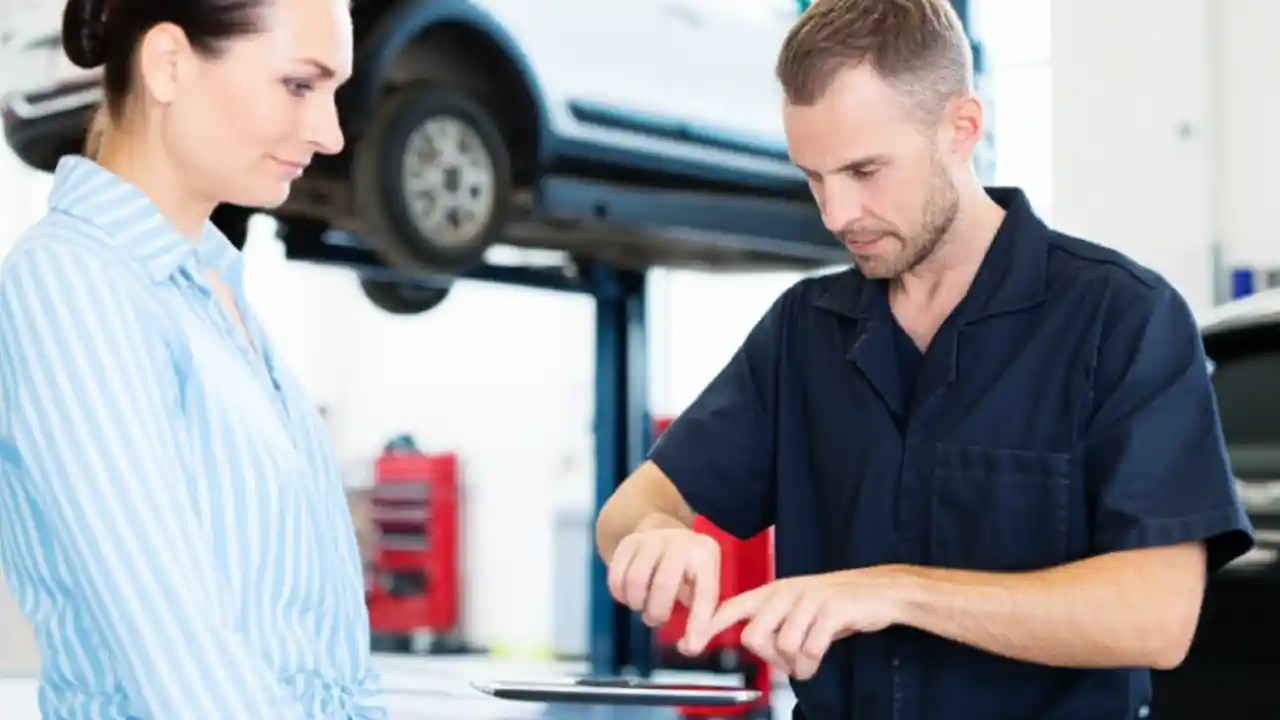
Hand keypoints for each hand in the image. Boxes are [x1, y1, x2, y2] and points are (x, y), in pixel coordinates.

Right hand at [606, 520, 720, 654]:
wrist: (665, 532)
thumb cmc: (690, 570)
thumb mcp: (705, 586)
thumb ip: (703, 619)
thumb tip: (690, 648)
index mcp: (705, 554)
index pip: (705, 595)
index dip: (697, 624)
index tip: (690, 648)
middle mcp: (680, 542)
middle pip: (664, 585)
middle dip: (657, 612)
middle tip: (656, 619)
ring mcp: (652, 539)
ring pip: (635, 580)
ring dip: (637, 603)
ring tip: (643, 605)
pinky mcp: (629, 542)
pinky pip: (616, 576)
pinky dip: (620, 595)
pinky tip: (629, 596)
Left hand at [696, 568, 906, 679]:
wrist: (881, 591)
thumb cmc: (836, 604)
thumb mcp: (798, 607)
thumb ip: (772, 621)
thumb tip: (754, 647)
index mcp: (773, 591)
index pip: (730, 607)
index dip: (707, 627)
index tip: (688, 645)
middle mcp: (786, 592)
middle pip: (754, 637)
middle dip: (770, 658)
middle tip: (789, 662)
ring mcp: (808, 599)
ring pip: (782, 646)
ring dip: (795, 665)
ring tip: (809, 660)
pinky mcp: (830, 611)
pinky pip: (809, 649)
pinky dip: (811, 665)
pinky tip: (817, 661)